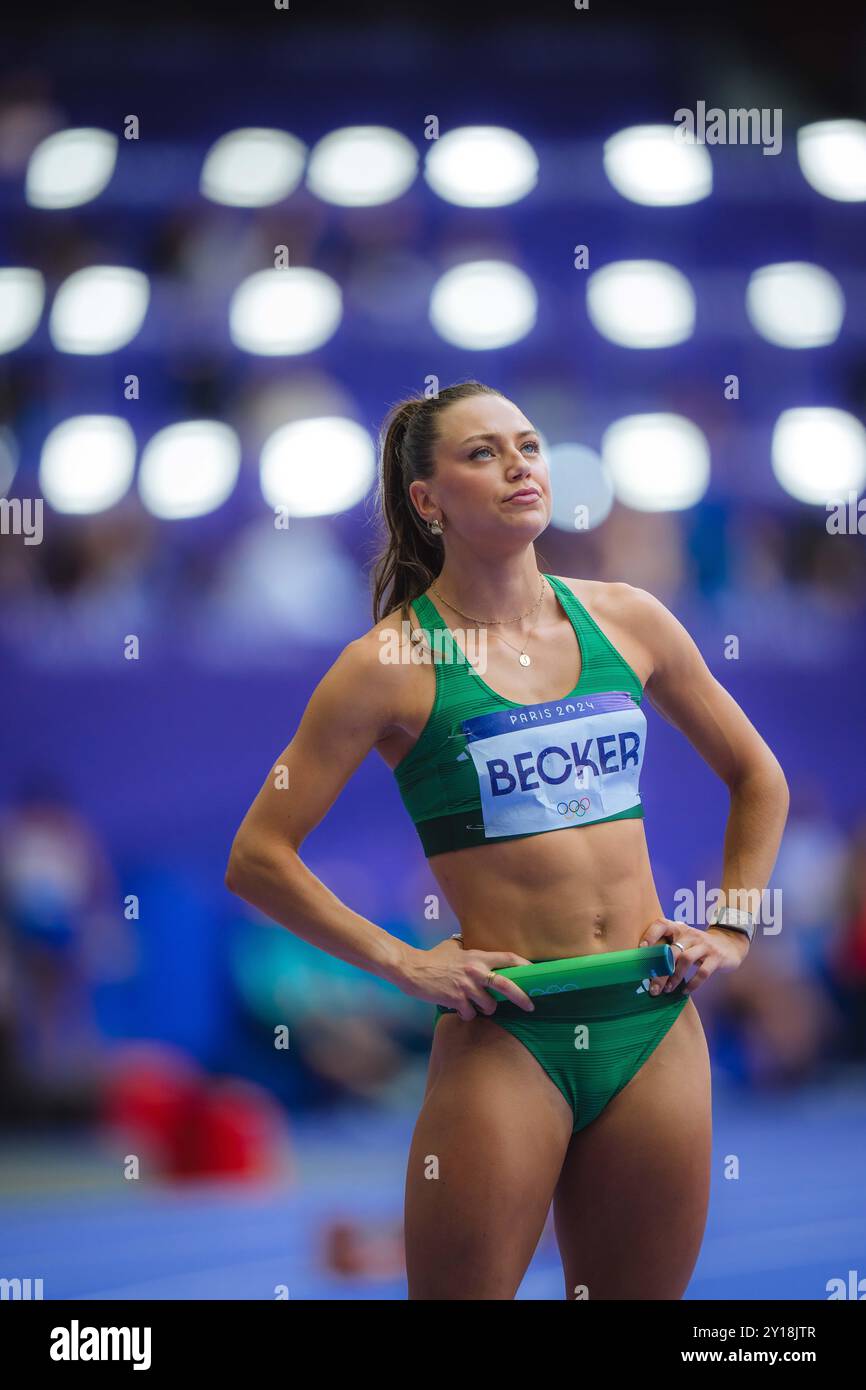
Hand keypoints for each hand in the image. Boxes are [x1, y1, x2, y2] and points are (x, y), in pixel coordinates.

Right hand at [398, 939, 535, 1020]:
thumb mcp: (454, 948)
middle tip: (530, 1006)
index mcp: (477, 956)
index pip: (508, 959)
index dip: (525, 966)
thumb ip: (469, 951)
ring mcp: (466, 987)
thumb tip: (479, 953)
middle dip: (522, 997)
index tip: (535, 973)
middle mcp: (475, 971)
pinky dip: (467, 1014)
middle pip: (507, 985)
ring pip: (489, 1006)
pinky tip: (459, 1008)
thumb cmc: (433, 957)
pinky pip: (471, 1014)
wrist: (412, 968)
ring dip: (486, 1009)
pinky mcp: (456, 1000)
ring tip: (476, 1004)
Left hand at [639, 918, 749, 995]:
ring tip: (668, 990)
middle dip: (660, 971)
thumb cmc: (698, 946)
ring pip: (686, 960)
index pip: (662, 924)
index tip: (641, 949)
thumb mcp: (684, 940)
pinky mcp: (716, 957)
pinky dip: (693, 984)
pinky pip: (703, 972)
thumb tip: (646, 969)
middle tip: (653, 988)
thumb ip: (668, 948)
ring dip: (675, 977)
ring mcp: (705, 945)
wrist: (729, 944)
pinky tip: (685, 991)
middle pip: (671, 951)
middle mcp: (691, 934)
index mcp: (679, 928)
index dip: (650, 934)